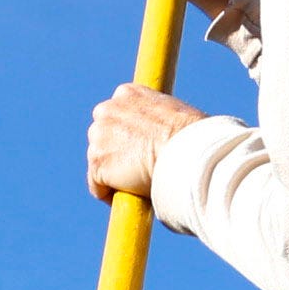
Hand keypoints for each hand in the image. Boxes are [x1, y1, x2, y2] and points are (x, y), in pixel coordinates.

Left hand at [86, 85, 202, 200]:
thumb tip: (159, 138)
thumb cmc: (192, 136)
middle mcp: (107, 110)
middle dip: (116, 154)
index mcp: (127, 93)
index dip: (126, 137)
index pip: (115, 116)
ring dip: (113, 174)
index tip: (140, 150)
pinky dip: (109, 194)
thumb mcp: (172, 114)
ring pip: (99, 162)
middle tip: (137, 169)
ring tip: (137, 183)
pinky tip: (128, 196)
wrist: (186, 151)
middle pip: (102, 137)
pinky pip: (97, 186)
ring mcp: (99, 137)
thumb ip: (156, 121)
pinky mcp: (97, 163)